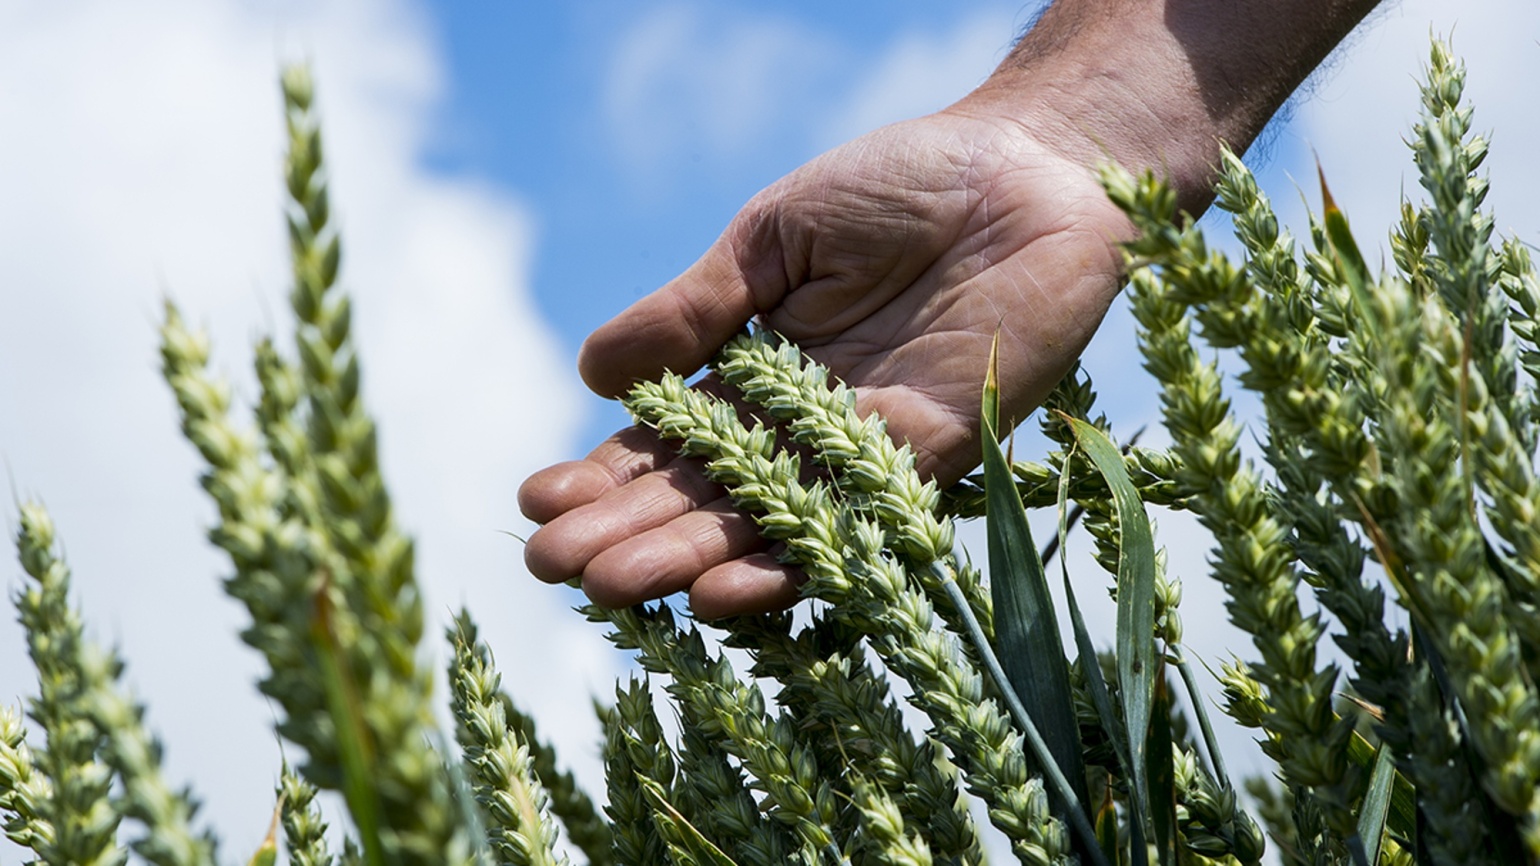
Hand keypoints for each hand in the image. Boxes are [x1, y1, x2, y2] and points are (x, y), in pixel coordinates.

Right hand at [518, 106, 1131, 617]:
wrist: (1030, 167)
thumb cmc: (901, 184)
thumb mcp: (774, 236)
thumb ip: (695, 306)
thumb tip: (590, 373)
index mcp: (754, 371)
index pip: (666, 441)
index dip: (605, 475)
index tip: (536, 502)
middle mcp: (802, 427)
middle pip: (704, 495)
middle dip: (627, 534)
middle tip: (550, 569)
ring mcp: (864, 450)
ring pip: (766, 524)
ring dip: (690, 561)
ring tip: (615, 588)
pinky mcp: (932, 457)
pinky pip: (854, 523)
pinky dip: (791, 561)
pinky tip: (722, 590)